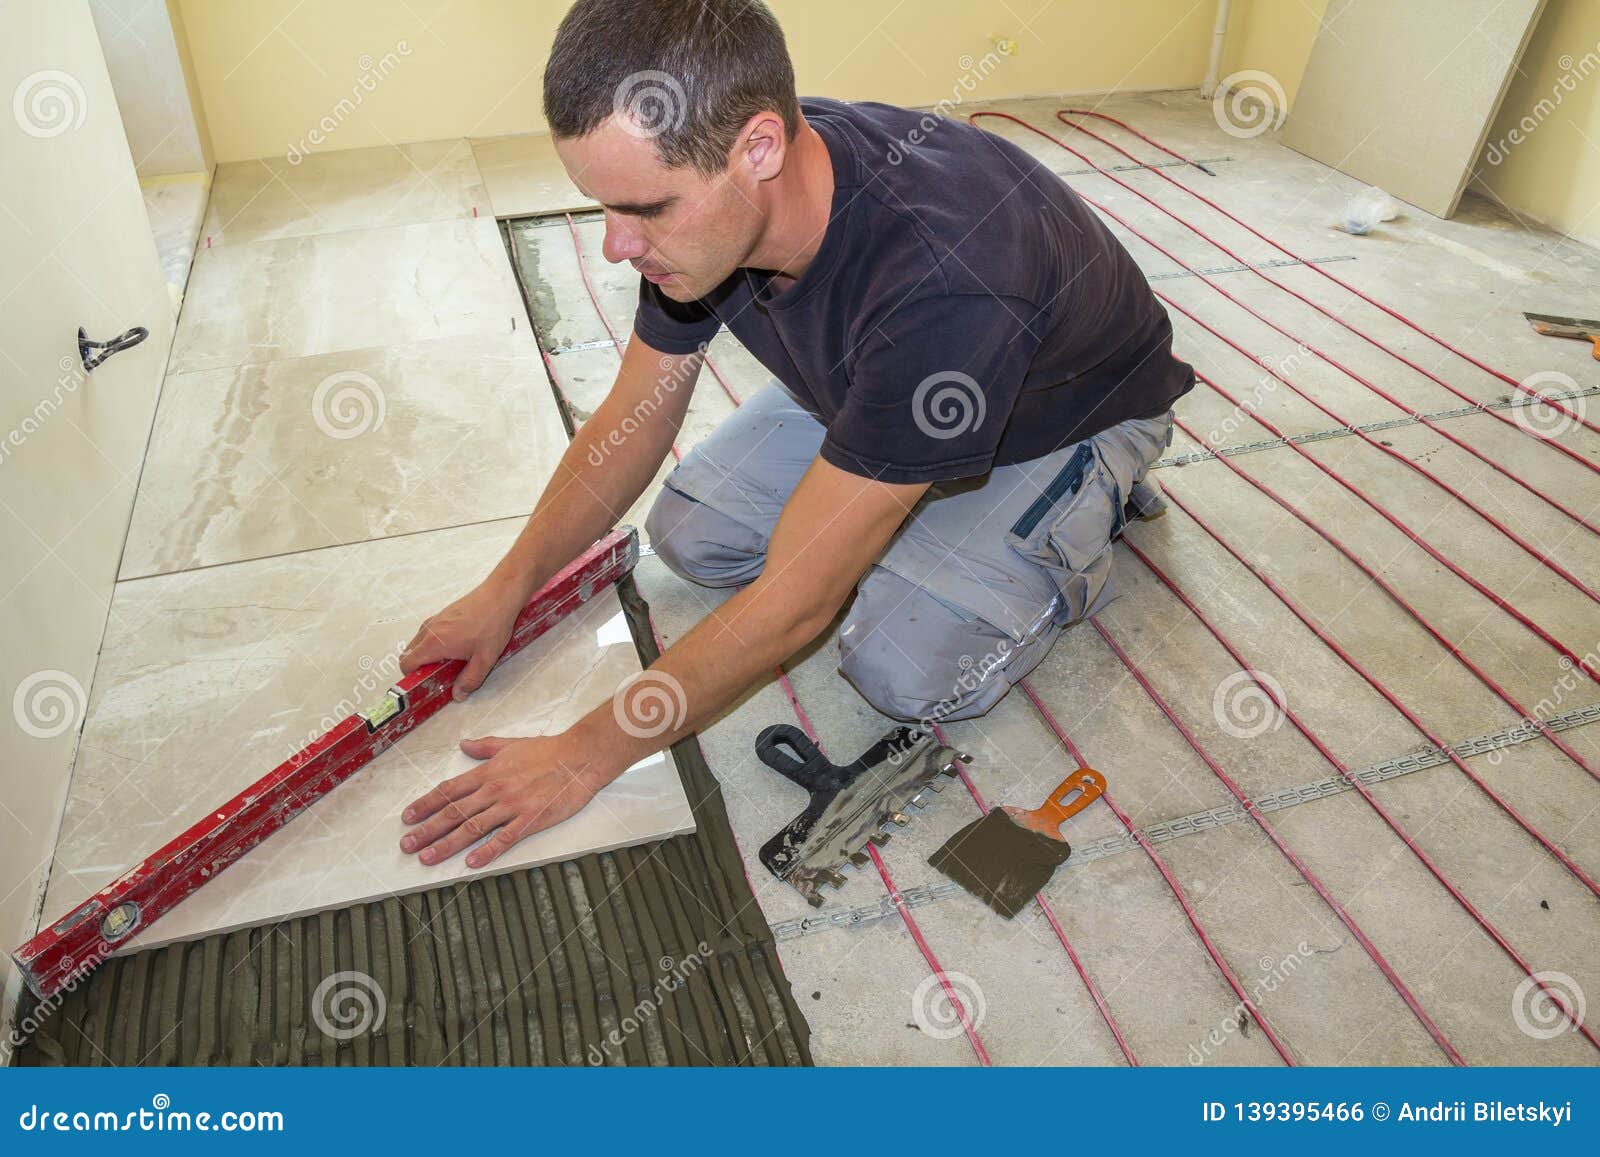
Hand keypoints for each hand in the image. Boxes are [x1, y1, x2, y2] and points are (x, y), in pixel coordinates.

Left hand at [398, 733, 616, 868]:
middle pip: (454, 812)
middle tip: (407, 844)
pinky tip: (471, 862)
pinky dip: (487, 851)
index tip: (408, 817)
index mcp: (488, 772)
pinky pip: (504, 838)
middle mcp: (494, 790)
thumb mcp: (511, 744)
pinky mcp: (530, 819)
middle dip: (427, 829)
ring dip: (447, 843)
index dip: (426, 804)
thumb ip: (485, 747)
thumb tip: (463, 744)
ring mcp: (511, 806)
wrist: (579, 757)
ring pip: (472, 827)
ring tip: (427, 857)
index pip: (449, 790)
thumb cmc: (548, 751)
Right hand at [400, 575, 528, 699]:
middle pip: (409, 654)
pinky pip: (429, 633)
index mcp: (434, 642)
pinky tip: (458, 647)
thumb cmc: (492, 623)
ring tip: (452, 661)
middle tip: (441, 675)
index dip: (412, 678)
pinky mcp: (442, 614)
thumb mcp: (485, 659)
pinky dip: (435, 644)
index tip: (427, 685)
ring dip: (428, 655)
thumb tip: (458, 694)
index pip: (406, 664)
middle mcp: (429, 629)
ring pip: (419, 643)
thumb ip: (470, 680)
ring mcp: (434, 620)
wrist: (500, 596)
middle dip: (421, 668)